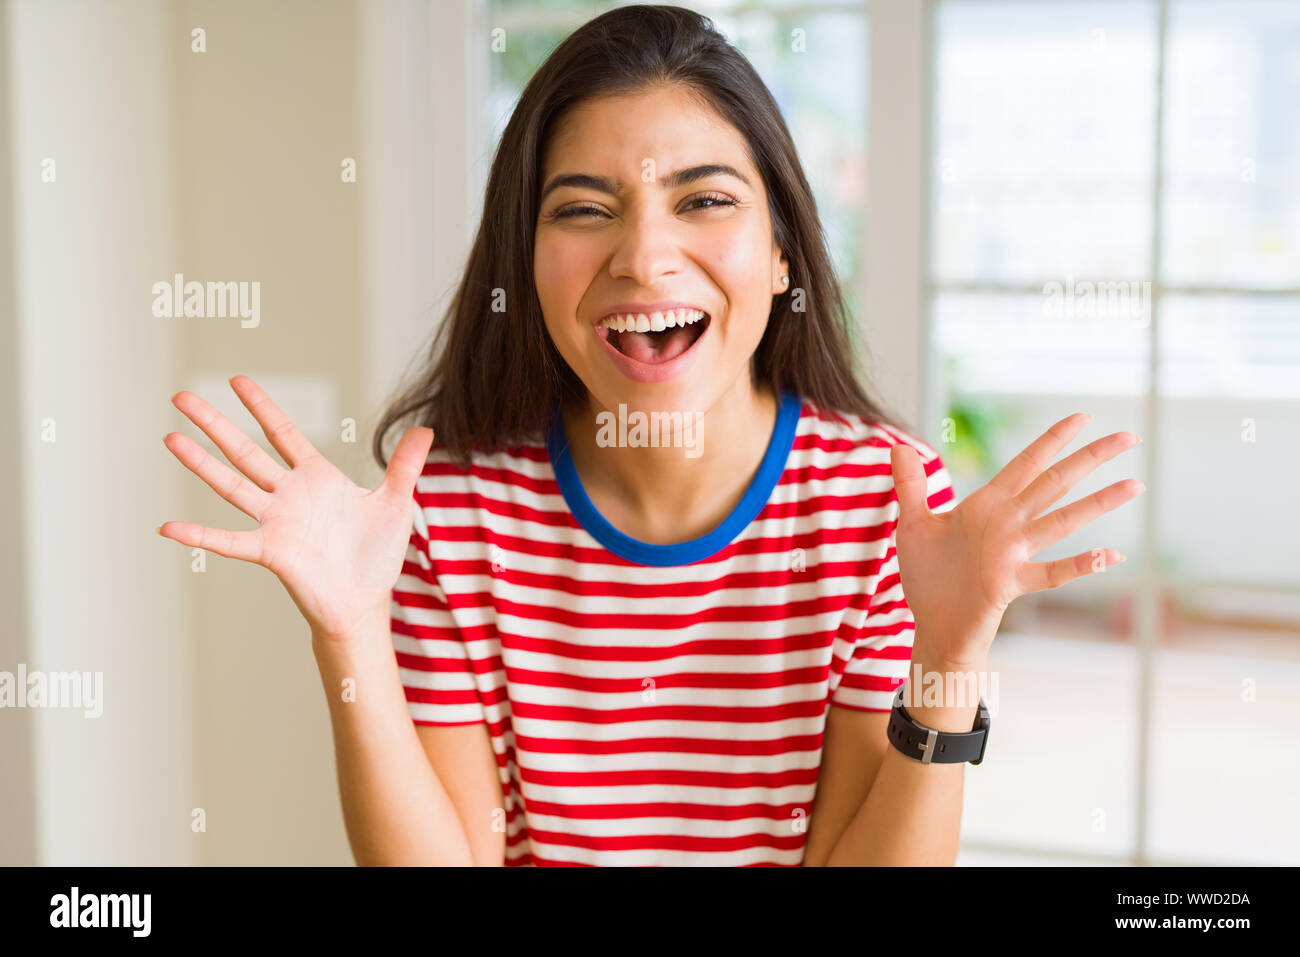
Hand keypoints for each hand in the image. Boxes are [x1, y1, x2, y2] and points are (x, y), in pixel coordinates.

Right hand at [158, 375, 433, 643]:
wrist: (365, 602)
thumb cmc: (376, 556)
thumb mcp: (395, 503)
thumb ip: (405, 465)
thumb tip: (426, 429)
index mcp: (316, 478)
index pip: (282, 433)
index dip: (261, 407)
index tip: (237, 380)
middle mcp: (289, 496)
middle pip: (245, 451)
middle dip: (215, 423)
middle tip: (181, 396)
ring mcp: (276, 522)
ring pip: (231, 485)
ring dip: (200, 463)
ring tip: (169, 437)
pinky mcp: (271, 551)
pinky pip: (229, 541)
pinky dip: (199, 535)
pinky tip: (168, 528)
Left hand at [888, 413, 1143, 668]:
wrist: (932, 624)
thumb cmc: (926, 575)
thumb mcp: (913, 525)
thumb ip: (911, 486)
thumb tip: (896, 446)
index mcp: (986, 505)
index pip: (1025, 463)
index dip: (1052, 440)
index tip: (1083, 417)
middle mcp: (1006, 524)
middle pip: (1054, 483)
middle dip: (1089, 459)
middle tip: (1128, 438)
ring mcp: (1012, 553)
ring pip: (1062, 521)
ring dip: (1097, 503)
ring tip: (1134, 485)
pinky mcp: (1010, 583)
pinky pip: (1051, 572)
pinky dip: (1081, 565)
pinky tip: (1112, 555)